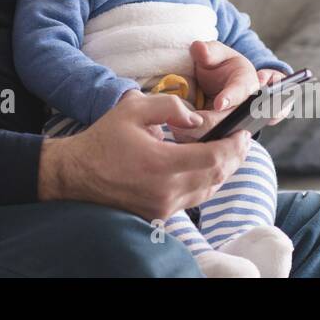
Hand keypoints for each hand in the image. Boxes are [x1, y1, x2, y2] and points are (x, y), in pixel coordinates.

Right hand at [38, 89, 251, 222]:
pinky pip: (194, 199)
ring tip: (230, 152)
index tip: (243, 132)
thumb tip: (197, 119)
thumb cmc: (104, 139)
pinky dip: (207, 183)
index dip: (235, 146)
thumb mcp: (133, 109)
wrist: (76, 174)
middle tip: (243, 140)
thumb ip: (169, 106)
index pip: (214, 158)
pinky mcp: (159, 213)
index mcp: (162, 163)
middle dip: (235, 157)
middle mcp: (167, 190)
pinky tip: (208, 167)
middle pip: (216, 177)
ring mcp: (164, 206)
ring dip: (223, 171)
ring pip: (208, 190)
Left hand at [165, 52, 296, 141]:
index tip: (219, 103)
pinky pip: (209, 142)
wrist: (224, 83)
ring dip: (196, 133)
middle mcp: (244, 106)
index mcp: (246, 83)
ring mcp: (235, 123)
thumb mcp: (216, 54)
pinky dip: (193, 140)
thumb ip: (208, 51)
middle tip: (180, 121)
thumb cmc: (220, 66)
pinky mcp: (222, 135)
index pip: (241, 90)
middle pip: (227, 120)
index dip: (230, 97)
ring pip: (218, 134)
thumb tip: (198, 48)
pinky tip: (175, 133)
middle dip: (205, 122)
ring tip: (174, 127)